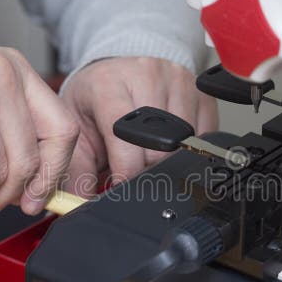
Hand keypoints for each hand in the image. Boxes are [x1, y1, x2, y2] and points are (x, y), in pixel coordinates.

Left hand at [61, 57, 217, 195]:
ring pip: (184, 143)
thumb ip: (77, 172)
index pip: (125, 137)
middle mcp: (145, 75)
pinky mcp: (200, 89)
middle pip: (158, 145)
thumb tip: (82, 207)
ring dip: (167, 157)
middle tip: (132, 163)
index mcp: (109, 85)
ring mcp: (176, 80)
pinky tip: (169, 138)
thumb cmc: (94, 102)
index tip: (120, 183)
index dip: (125, 171)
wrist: (113, 74)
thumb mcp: (77, 133)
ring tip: (147, 147)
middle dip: (145, 166)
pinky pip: (204, 134)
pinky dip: (188, 146)